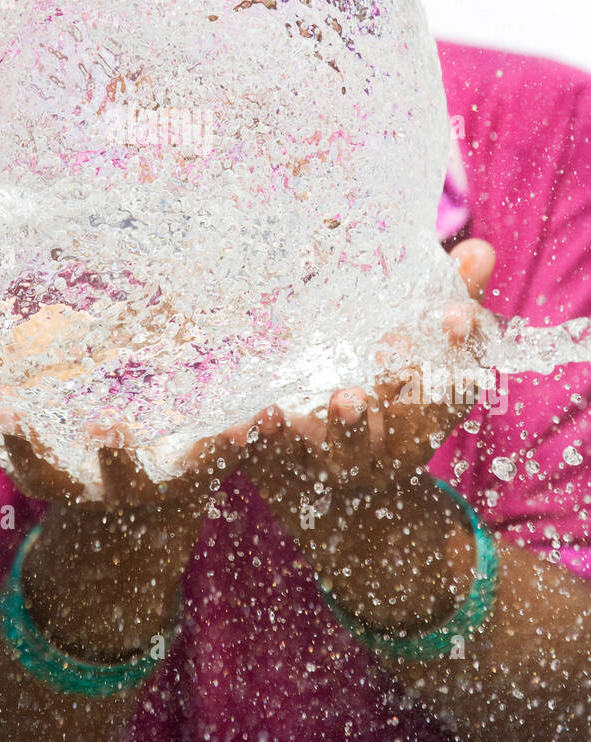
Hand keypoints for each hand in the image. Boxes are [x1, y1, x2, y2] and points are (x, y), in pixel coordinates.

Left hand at [239, 239, 496, 628]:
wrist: (329, 492)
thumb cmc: (380, 394)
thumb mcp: (417, 350)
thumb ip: (450, 300)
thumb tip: (482, 249)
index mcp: (423, 422)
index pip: (452, 390)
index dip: (459, 354)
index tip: (456, 316)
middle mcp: (386, 451)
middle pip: (402, 428)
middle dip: (400, 392)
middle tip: (394, 351)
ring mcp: (335, 467)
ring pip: (344, 452)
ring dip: (345, 427)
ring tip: (345, 396)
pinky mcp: (285, 469)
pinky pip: (275, 459)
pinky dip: (267, 441)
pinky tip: (260, 417)